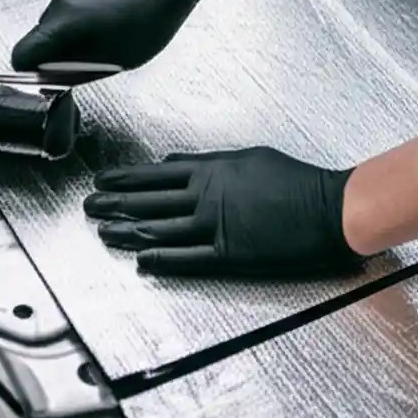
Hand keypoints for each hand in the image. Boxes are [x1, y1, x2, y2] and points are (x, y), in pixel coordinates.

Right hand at [10, 0, 213, 70]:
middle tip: (78, 71)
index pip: (21, 54)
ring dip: (64, 47)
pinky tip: (100, 37)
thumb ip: (77, 72)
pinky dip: (72, 34)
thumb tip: (55, 79)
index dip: (28, 73)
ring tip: (95, 53)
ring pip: (49, 31)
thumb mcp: (112, 61)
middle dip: (50, 61)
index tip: (46, 82)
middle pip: (35, 42)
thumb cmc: (146, 22)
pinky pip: (63, 19)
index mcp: (62, 26)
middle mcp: (57, 7)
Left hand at [82, 147, 362, 276]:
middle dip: (114, 203)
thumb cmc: (295, 180)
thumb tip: (174, 162)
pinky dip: (161, 260)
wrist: (328, 208)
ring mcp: (214, 227)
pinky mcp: (229, 254)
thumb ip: (207, 162)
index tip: (102, 180)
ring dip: (127, 231)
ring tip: (103, 232)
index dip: (124, 178)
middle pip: (148, 200)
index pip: (154, 174)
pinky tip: (141, 260)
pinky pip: (186, 258)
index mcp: (210, 171)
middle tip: (89, 206)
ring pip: (159, 229)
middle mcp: (205, 197)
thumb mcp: (248, 158)